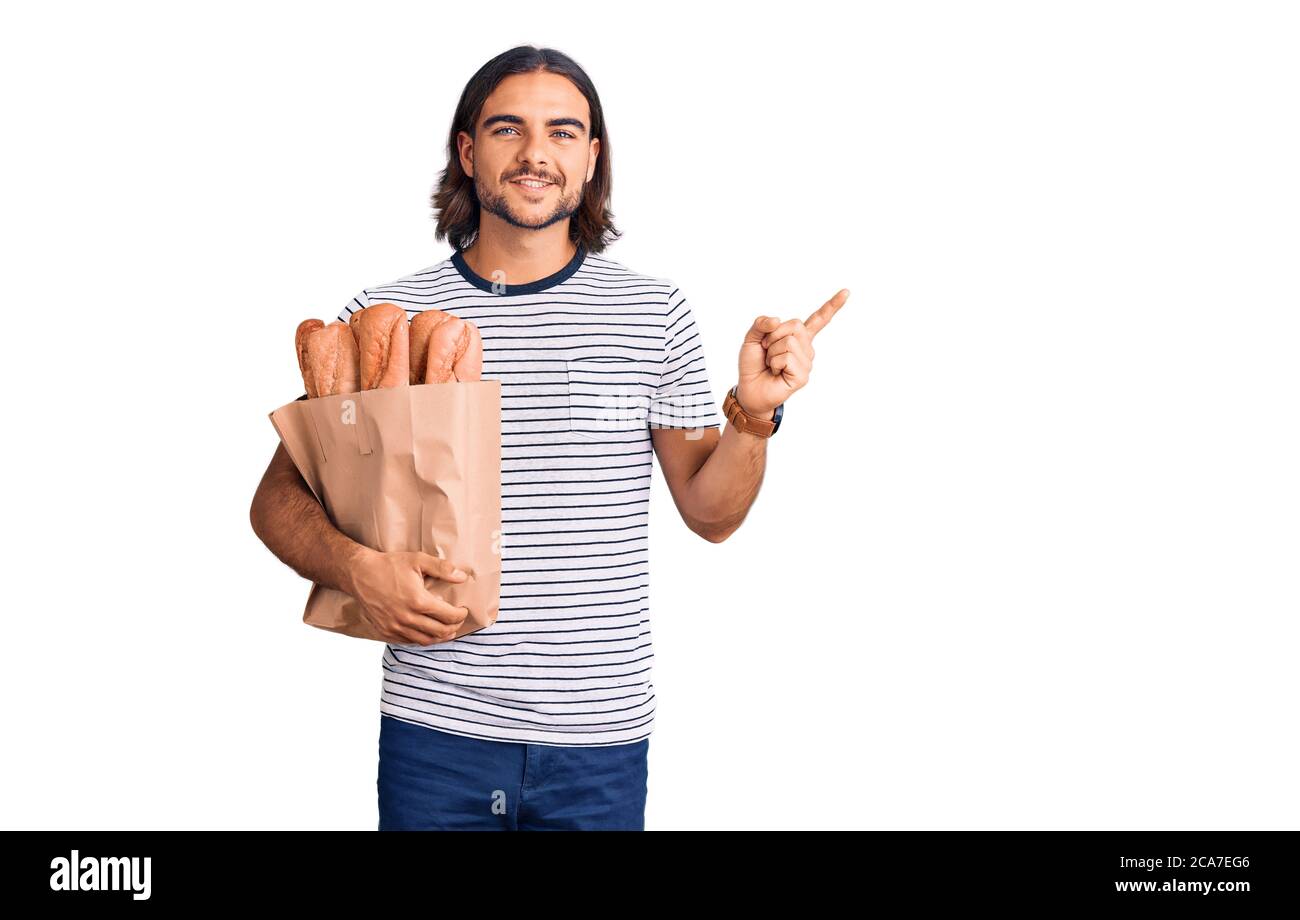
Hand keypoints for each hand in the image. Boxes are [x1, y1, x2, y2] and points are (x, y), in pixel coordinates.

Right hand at [345, 547, 470, 645]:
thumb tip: (462, 577)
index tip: (463, 610)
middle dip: (454, 627)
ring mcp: (395, 627)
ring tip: (447, 631)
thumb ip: (442, 568)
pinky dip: (422, 639)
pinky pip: (409, 642)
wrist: (360, 574)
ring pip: (425, 641)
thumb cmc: (389, 566)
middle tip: (458, 621)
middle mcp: (407, 618)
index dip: (460, 615)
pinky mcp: (385, 631)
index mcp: (418, 601)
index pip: (448, 616)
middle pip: (440, 632)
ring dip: (440, 637)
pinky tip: (427, 632)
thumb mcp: (418, 560)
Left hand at [736, 289, 848, 416]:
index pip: (818, 319)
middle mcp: (806, 348)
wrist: (748, 389)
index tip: (846, 292)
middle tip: (767, 350)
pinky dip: (774, 363)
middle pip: (795, 325)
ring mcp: (806, 362)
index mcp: (797, 337)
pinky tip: (775, 372)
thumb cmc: (753, 364)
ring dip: (772, 352)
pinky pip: (787, 357)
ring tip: (771, 364)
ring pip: (789, 341)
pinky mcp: (803, 376)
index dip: (832, 305)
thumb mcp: (752, 338)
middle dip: (773, 335)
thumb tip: (776, 320)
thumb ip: (761, 324)